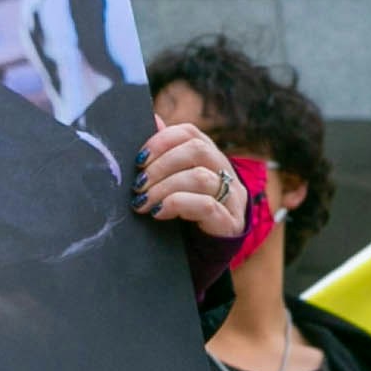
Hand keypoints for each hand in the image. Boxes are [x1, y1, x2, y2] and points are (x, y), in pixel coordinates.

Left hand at [136, 120, 245, 239]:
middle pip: (197, 150)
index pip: (190, 133)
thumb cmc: (186, 213)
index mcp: (210, 156)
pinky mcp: (230, 222)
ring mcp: (232, 196)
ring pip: (200, 178)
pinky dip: (178, 205)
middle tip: (138, 185)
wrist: (206, 253)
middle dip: (161, 165)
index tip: (139, 159)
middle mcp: (225, 171)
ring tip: (144, 202)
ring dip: (164, 188)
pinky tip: (160, 213)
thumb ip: (165, 154)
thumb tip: (152, 118)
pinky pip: (206, 205)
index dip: (162, 140)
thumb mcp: (174, 181)